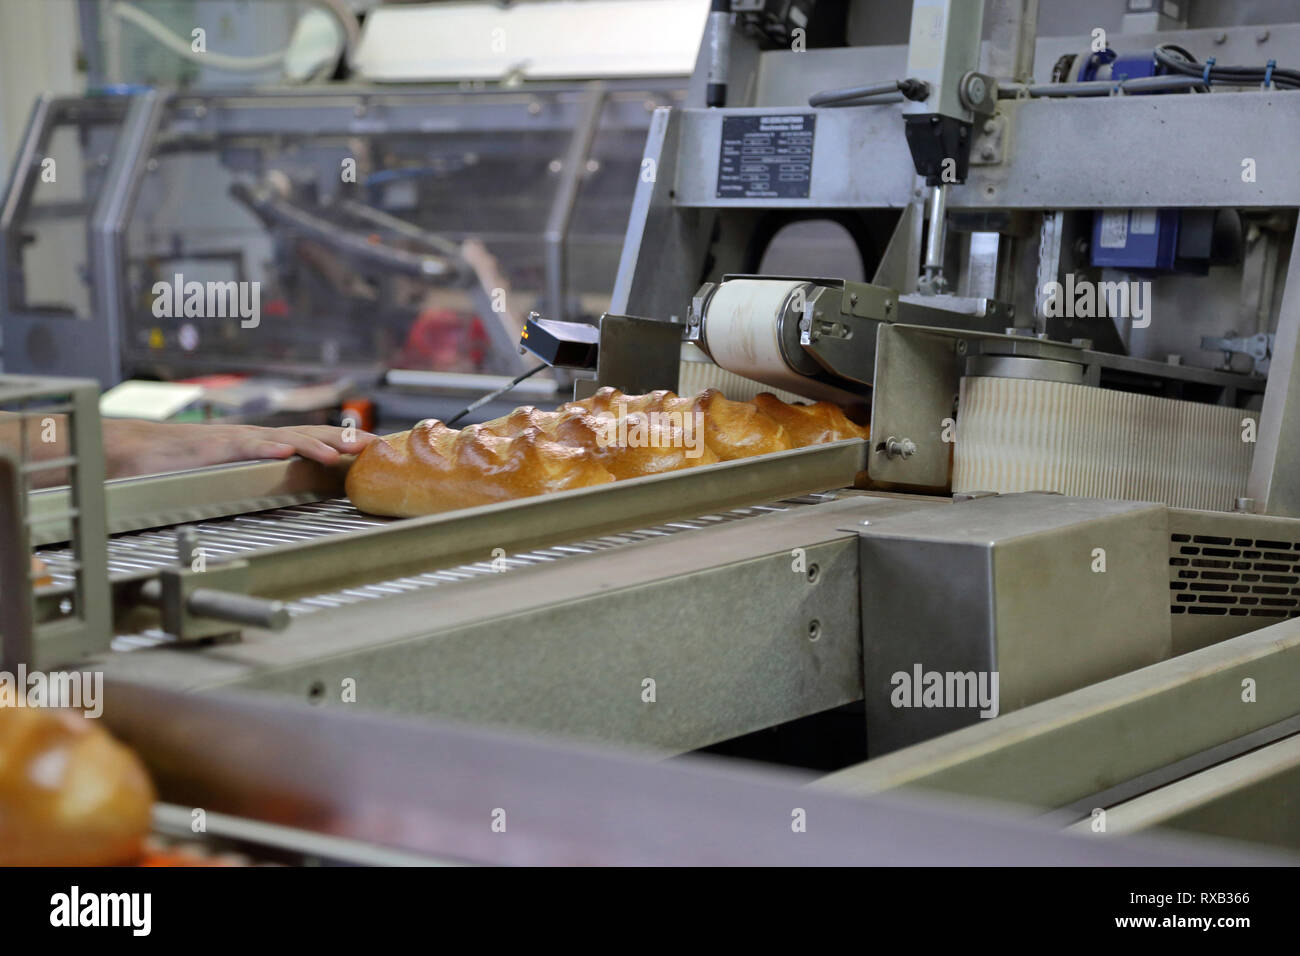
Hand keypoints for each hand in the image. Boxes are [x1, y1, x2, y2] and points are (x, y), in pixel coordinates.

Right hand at [102, 420, 376, 478]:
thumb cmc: (180, 467)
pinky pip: (241, 447)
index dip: (343, 442)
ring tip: (341, 450)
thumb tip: (292, 487)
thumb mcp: (231, 475)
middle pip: (306, 433)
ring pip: (281, 438)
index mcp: (261, 446)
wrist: (132, 454)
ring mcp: (233, 442)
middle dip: (341, 438)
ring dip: (313, 443)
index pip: (311, 440)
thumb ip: (260, 478)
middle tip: (373, 445)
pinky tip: (283, 451)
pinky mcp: (209, 450)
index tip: (375, 449)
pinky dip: (263, 448)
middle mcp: (253, 439)